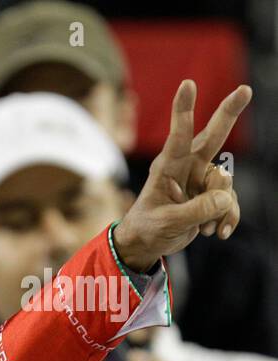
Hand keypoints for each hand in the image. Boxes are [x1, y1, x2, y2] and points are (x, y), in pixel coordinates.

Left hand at [113, 80, 250, 270]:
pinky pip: (230, 202)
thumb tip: (224, 199)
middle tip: (245, 89)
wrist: (148, 243)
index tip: (187, 84)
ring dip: (220, 209)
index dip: (183, 110)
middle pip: (213, 137)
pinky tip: (218, 233)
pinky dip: (227, 218)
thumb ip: (195, 211)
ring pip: (225, 184)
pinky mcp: (212, 195)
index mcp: (167, 168)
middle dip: (229, 113)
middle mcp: (187, 168)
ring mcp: (201, 180)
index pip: (178, 136)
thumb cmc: (148, 228)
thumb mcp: (167, 222)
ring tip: (204, 229)